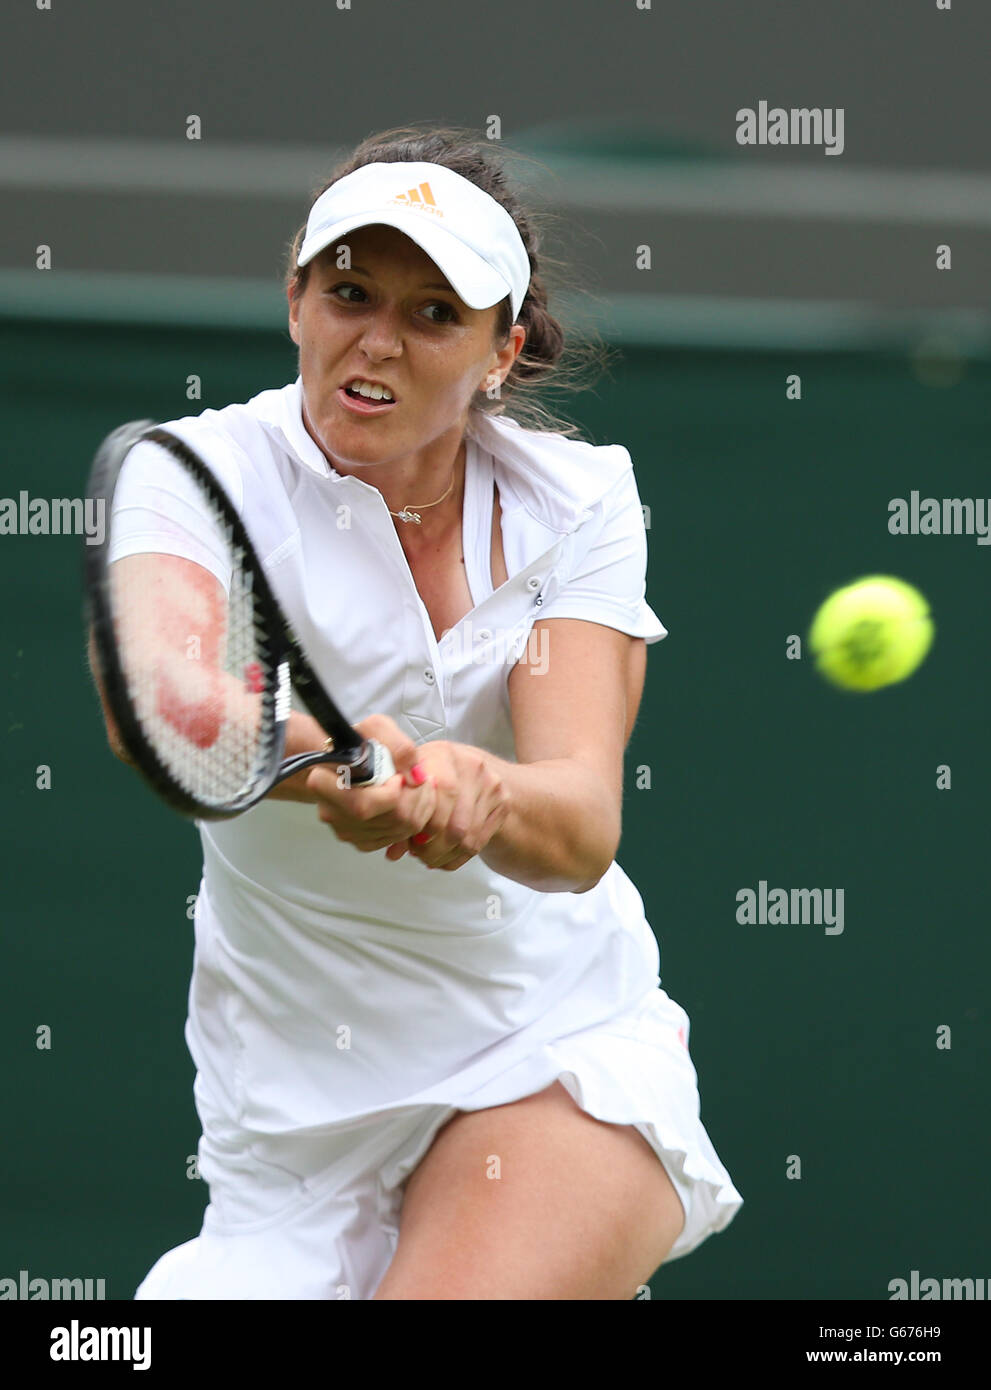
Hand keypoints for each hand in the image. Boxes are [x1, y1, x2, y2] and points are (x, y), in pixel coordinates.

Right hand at [305, 714, 435, 853]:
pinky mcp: (360, 841)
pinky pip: (396, 839)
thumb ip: (399, 746)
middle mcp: (331, 812)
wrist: (350, 759)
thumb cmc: (360, 742)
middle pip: (387, 820)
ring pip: (397, 831)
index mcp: (325, 783)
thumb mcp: (377, 728)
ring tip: (419, 785)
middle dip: (415, 798)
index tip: (397, 776)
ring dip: (420, 807)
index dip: (389, 794)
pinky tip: (413, 800)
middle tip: (420, 779)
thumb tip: (416, 778)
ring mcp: (346, 831)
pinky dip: (415, 819)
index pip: (362, 804)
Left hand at [384, 740, 509, 872]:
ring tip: (428, 857)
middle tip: (417, 853)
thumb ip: (402, 812)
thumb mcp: (415, 782)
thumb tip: (393, 852)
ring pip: (466, 837)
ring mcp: (491, 785)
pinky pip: (478, 842)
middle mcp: (471, 765)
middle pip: (455, 822)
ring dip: (443, 855)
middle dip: (431, 846)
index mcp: (443, 754)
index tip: (410, 837)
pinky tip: (444, 856)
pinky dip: (457, 857)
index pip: (441, 792)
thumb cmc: (436, 775)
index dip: (424, 822)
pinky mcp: (502, 805)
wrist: (477, 769)